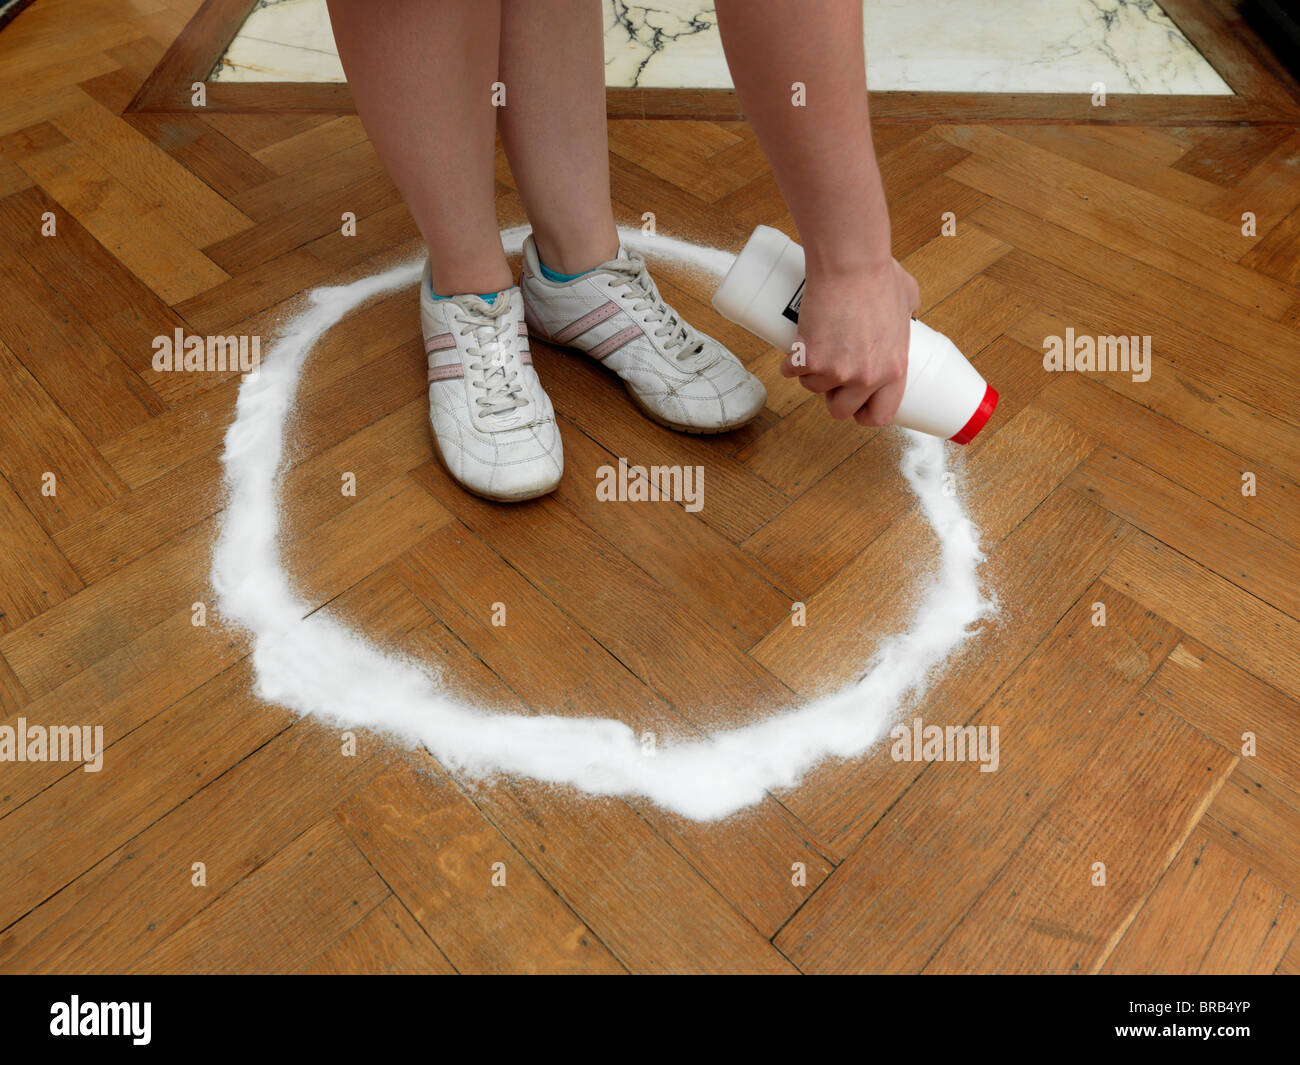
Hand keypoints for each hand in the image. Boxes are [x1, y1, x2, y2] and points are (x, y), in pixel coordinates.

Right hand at [780, 258, 919, 425]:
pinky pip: (791, 372)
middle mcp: (867, 377)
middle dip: (832, 395)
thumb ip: (909, 314)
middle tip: (829, 373)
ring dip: (810, 374)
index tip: (856, 404)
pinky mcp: (810, 358)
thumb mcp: (908, 300)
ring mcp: (837, 371)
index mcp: (894, 369)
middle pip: (841, 410)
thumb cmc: (878, 275)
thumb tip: (907, 312)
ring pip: (812, 388)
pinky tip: (793, 349)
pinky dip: (788, 362)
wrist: (850, 264)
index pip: (880, 415)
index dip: (864, 413)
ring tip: (814, 349)